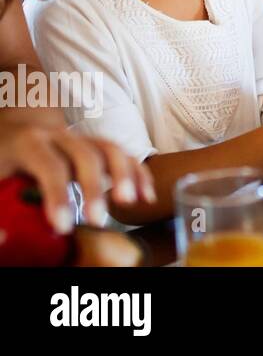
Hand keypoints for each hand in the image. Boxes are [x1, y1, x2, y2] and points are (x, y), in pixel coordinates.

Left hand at [0, 123, 153, 232]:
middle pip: (85, 155)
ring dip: (125, 175)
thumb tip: (4, 238)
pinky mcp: (94, 145)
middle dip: (95, 188)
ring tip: (132, 202)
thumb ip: (0, 203)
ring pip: (110, 149)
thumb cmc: (1, 157)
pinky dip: (138, 174)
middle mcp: (58, 135)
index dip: (58, 195)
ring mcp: (80, 138)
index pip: (49, 166)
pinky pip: (123, 154)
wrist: (11, 127)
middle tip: (98, 220)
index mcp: (28, 142)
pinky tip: (146, 196)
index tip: (63, 226)